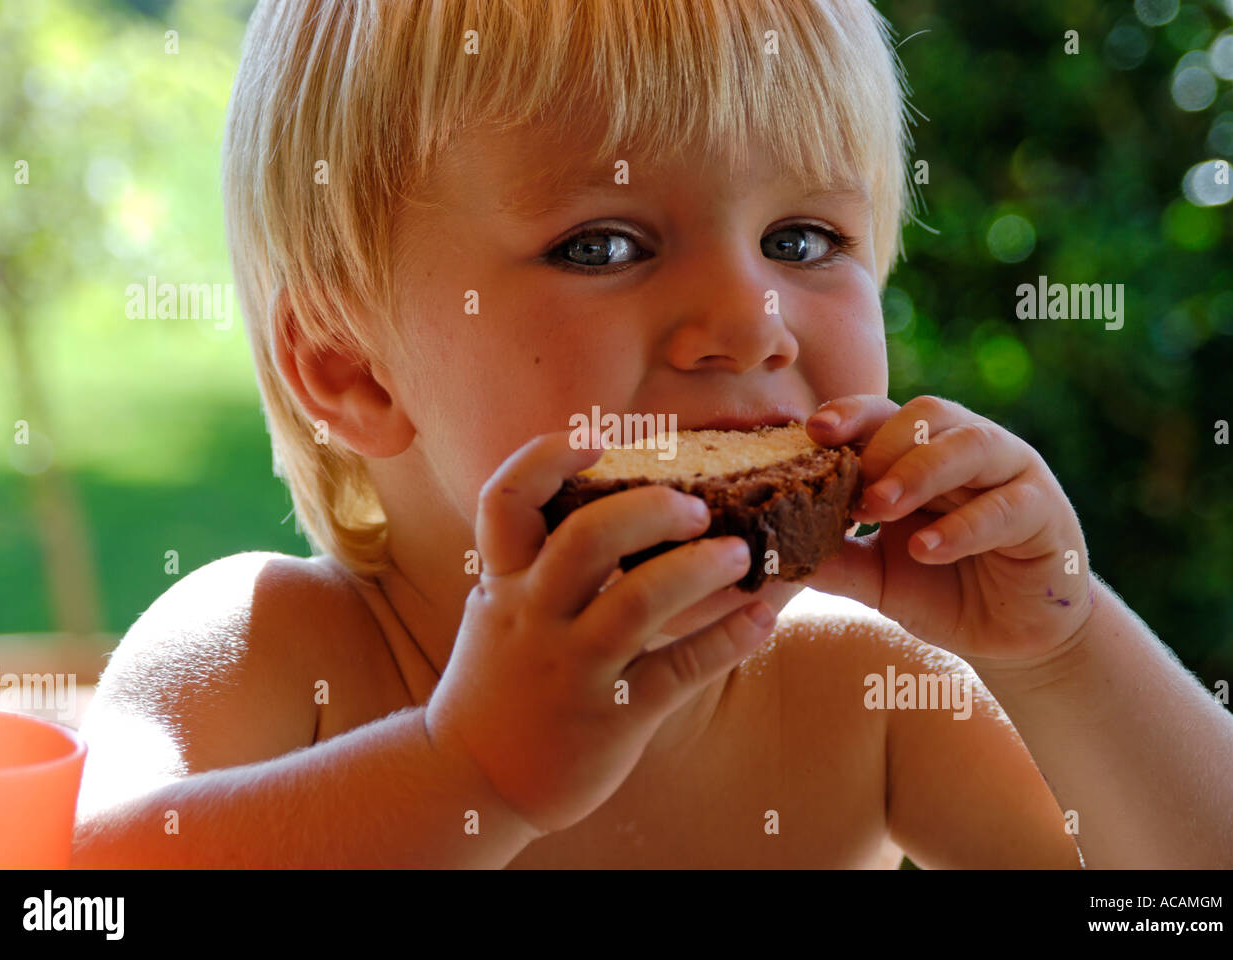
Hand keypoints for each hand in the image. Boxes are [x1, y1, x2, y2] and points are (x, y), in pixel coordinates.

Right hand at [424, 429, 779, 836]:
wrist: (469, 780)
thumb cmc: (500, 680)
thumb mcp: (500, 610)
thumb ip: (539, 563)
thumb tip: (616, 505)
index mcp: (503, 580)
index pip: (508, 498)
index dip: (550, 457)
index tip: (599, 436)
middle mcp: (532, 616)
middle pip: (587, 538)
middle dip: (651, 508)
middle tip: (697, 505)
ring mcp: (570, 669)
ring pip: (638, 602)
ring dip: (699, 569)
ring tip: (742, 553)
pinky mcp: (609, 718)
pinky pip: (677, 671)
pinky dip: (728, 641)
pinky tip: (763, 618)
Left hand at [801, 394, 1096, 665]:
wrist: (1011, 636)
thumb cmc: (942, 589)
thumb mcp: (877, 576)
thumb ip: (836, 560)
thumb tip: (777, 550)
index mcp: (923, 452)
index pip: (884, 413)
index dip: (851, 414)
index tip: (814, 431)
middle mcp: (969, 449)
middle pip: (928, 413)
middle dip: (883, 445)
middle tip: (851, 491)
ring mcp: (1012, 474)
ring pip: (971, 444)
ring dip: (920, 471)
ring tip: (880, 508)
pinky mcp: (1045, 512)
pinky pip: (1006, 506)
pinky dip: (963, 526)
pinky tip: (927, 550)